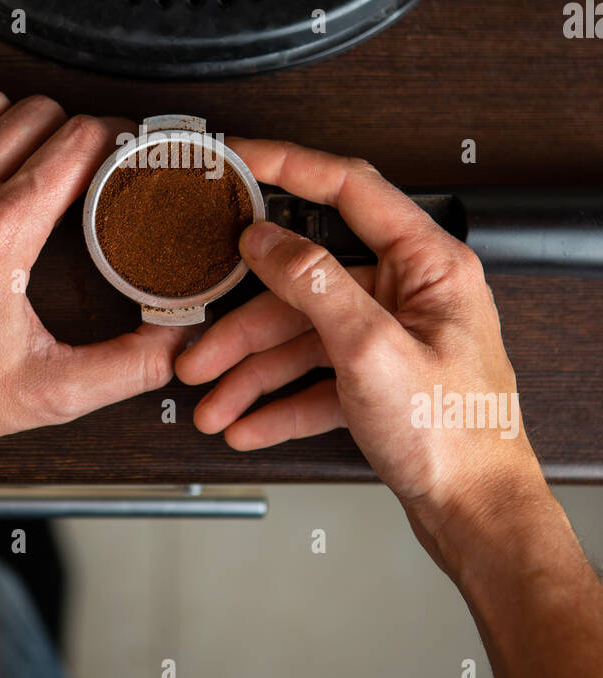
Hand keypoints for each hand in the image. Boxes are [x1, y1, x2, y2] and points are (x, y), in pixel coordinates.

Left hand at [0, 89, 182, 462]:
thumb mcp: (46, 393)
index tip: (121, 152)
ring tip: (25, 155)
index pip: (76, 142)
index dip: (113, 139)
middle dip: (69, 131)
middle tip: (80, 162)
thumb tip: (173, 344)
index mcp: (0, 234)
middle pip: (34, 113)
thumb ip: (126, 366)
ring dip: (12, 122)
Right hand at [175, 140, 547, 568]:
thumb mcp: (371, 350)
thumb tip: (268, 239)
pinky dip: (279, 401)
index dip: (289, 166)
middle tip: (200, 343)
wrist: (479, 518)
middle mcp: (412, 294)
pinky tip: (247, 423)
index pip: (350, 189)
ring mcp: (394, 338)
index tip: (240, 159)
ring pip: (304, 338)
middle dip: (246, 324)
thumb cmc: (454, 438)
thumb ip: (315, 284)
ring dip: (253, 374)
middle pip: (308, 284)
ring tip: (212, 402)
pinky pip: (316, 378)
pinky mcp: (381, 381)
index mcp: (428, 266)